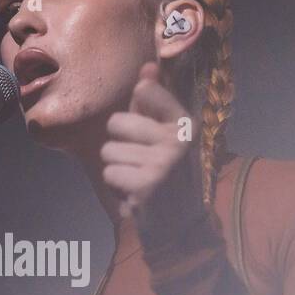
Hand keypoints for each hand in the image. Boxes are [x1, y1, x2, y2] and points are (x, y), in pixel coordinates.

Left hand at [101, 61, 207, 242]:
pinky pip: (109, 174)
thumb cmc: (170, 176)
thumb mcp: (169, 136)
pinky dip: (117, 188)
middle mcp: (178, 139)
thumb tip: (147, 66)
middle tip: (140, 163)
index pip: (145, 90)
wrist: (183, 228)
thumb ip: (155, 103)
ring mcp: (163, 162)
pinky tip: (135, 195)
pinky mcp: (146, 185)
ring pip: (108, 151)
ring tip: (138, 180)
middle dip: (119, 144)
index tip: (149, 134)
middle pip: (116, 122)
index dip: (135, 112)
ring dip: (117, 169)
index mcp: (185, 123)